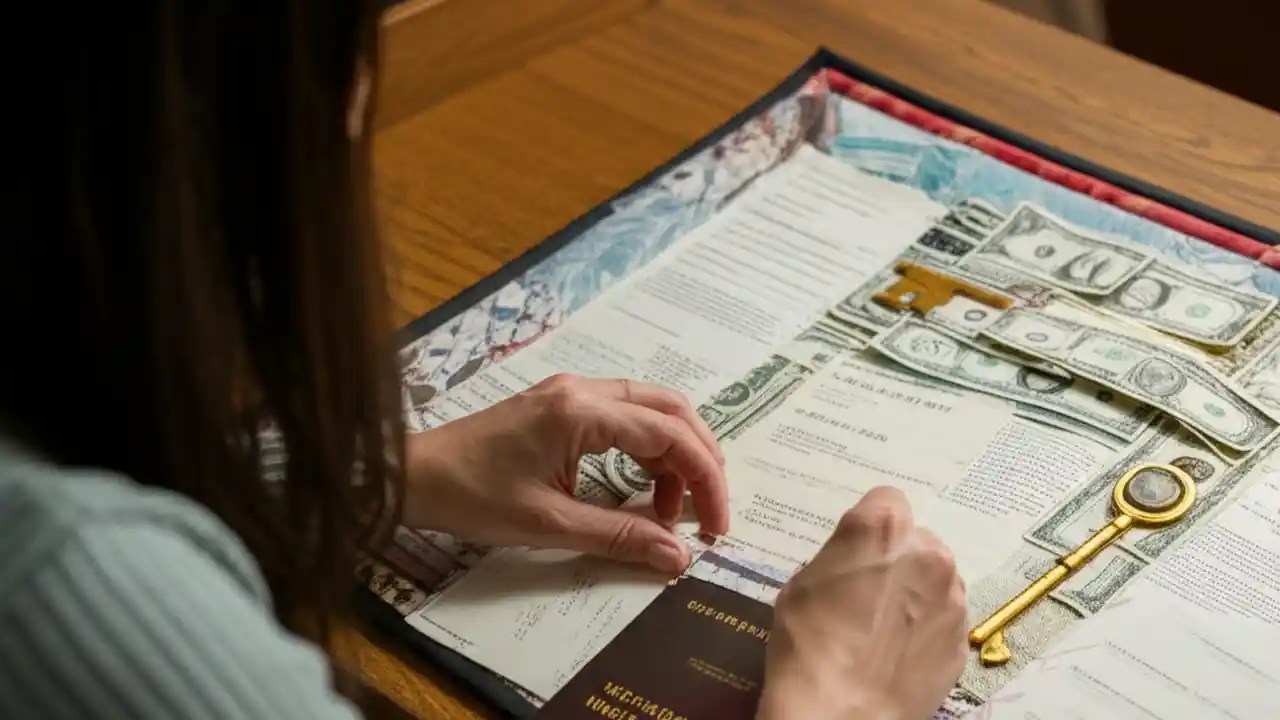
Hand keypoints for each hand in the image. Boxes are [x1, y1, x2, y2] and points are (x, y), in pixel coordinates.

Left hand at [404, 374, 727, 574]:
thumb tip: (676, 557)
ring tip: (670, 511)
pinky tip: (642, 489)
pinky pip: (622, 418)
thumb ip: (618, 536)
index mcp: (580, 412)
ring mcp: (570, 393)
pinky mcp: (560, 405)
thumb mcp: (548, 524)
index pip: (669, 434)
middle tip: (708, 510)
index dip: (705, 479)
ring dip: (672, 455)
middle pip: (670, 409)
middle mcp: (582, 390)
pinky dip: (644, 451)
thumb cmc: (470, 496)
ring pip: (649, 411)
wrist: (411, 475)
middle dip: (700, 458)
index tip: (716, 523)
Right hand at [757, 487, 966, 719]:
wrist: (841, 714)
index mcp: (883, 527)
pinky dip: (927, 628)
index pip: (886, 499)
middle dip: (899, 558)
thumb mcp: (803, 584)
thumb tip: (858, 562)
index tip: (856, 551)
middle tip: (870, 592)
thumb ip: (841, 557)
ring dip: (918, 592)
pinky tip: (900, 653)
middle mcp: (928, 553)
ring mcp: (953, 598)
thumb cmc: (808, 644)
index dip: (869, 525)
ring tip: (886, 628)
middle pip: (918, 539)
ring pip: (937, 579)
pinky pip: (944, 619)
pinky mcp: (963, 638)